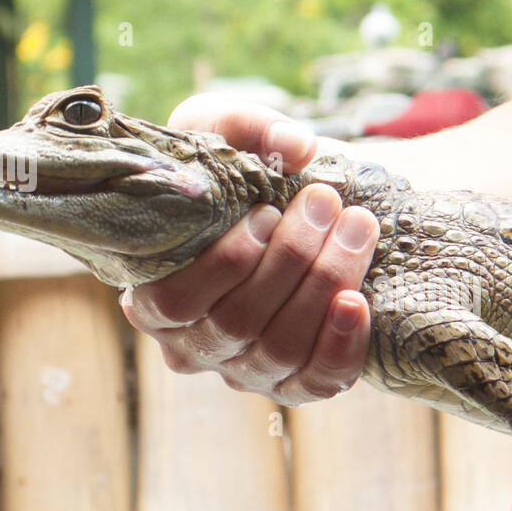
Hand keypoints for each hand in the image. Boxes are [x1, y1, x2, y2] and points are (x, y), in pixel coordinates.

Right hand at [120, 95, 378, 404]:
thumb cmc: (240, 173)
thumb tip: (296, 145)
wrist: (302, 207)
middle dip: (291, 258)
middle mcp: (191, 345)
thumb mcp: (222, 133)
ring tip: (357, 228)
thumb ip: (244, 127)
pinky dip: (341, 345)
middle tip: (326, 202)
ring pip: (281, 348)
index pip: (173, 302)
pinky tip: (358, 301)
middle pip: (237, 323)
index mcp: (152, 294)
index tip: (267, 212)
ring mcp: (244, 371)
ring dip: (324, 284)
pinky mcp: (294, 384)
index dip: (223, 264)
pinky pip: (316, 381)